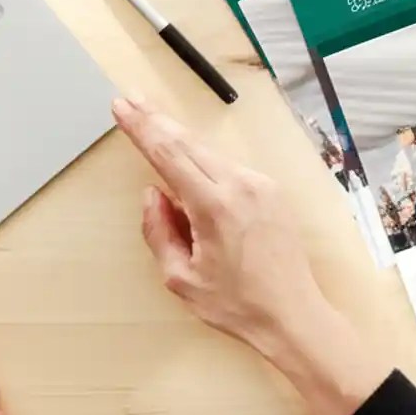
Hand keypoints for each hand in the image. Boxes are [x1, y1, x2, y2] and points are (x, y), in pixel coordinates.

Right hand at [112, 97, 392, 414]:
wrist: (293, 315)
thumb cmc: (238, 304)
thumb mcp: (181, 278)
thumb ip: (159, 231)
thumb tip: (152, 194)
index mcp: (215, 206)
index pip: (169, 155)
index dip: (142, 128)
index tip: (122, 107)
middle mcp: (241, 186)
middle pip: (189, 143)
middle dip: (156, 119)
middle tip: (132, 99)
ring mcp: (261, 185)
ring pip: (210, 152)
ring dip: (180, 137)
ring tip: (152, 120)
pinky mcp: (271, 191)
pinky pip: (229, 166)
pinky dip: (204, 159)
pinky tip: (187, 158)